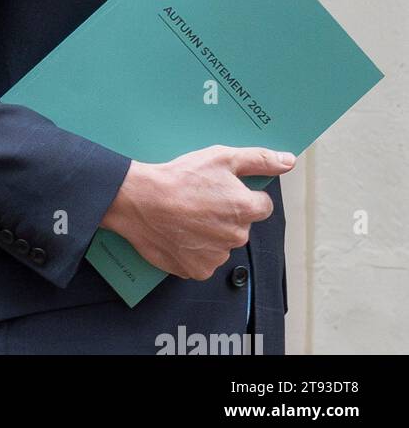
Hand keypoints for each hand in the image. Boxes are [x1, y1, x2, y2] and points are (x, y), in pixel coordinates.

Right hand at [99, 145, 293, 280]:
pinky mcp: (197, 270)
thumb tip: (288, 161)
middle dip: (225, 213)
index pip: (262, 205)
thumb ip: (258, 159)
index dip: (244, 194)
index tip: (221, 189)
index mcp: (246, 209)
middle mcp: (236, 236)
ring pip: (221, 242)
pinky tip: (179, 232)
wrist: (139, 201)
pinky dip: (193, 249)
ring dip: (209, 231)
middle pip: (240, 225)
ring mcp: (217, 256)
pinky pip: (203, 260)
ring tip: (184, 215)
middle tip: (198, 199)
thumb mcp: (220, 157)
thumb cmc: (178, 178)